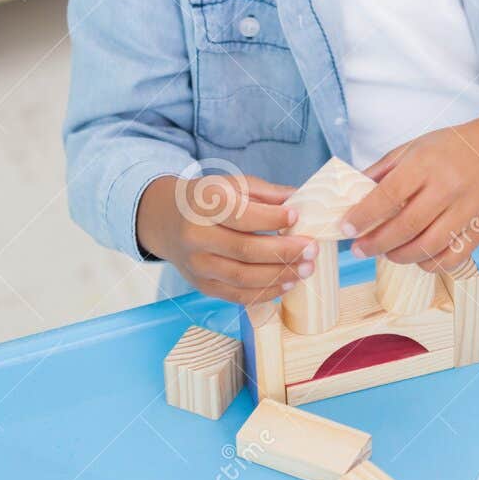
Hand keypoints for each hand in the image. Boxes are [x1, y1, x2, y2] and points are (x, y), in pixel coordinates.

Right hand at [136, 172, 318, 304]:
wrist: (166, 220)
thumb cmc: (206, 200)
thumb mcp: (231, 185)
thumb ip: (266, 193)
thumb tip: (301, 199)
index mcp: (204, 205)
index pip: (241, 215)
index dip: (272, 218)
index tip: (297, 216)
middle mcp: (195, 236)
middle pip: (244, 250)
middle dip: (284, 252)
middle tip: (312, 249)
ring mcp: (197, 265)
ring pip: (242, 277)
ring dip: (279, 275)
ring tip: (305, 269)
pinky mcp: (202, 285)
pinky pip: (236, 295)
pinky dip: (265, 292)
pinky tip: (286, 283)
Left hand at [342, 107, 478, 270]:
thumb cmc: (452, 149)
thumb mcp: (413, 148)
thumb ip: (382, 171)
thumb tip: (351, 194)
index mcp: (426, 163)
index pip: (388, 195)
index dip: (364, 215)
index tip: (346, 228)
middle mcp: (447, 187)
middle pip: (407, 227)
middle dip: (376, 244)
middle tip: (359, 250)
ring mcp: (466, 211)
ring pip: (428, 247)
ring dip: (400, 257)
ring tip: (386, 253)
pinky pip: (452, 258)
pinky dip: (430, 264)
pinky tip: (417, 257)